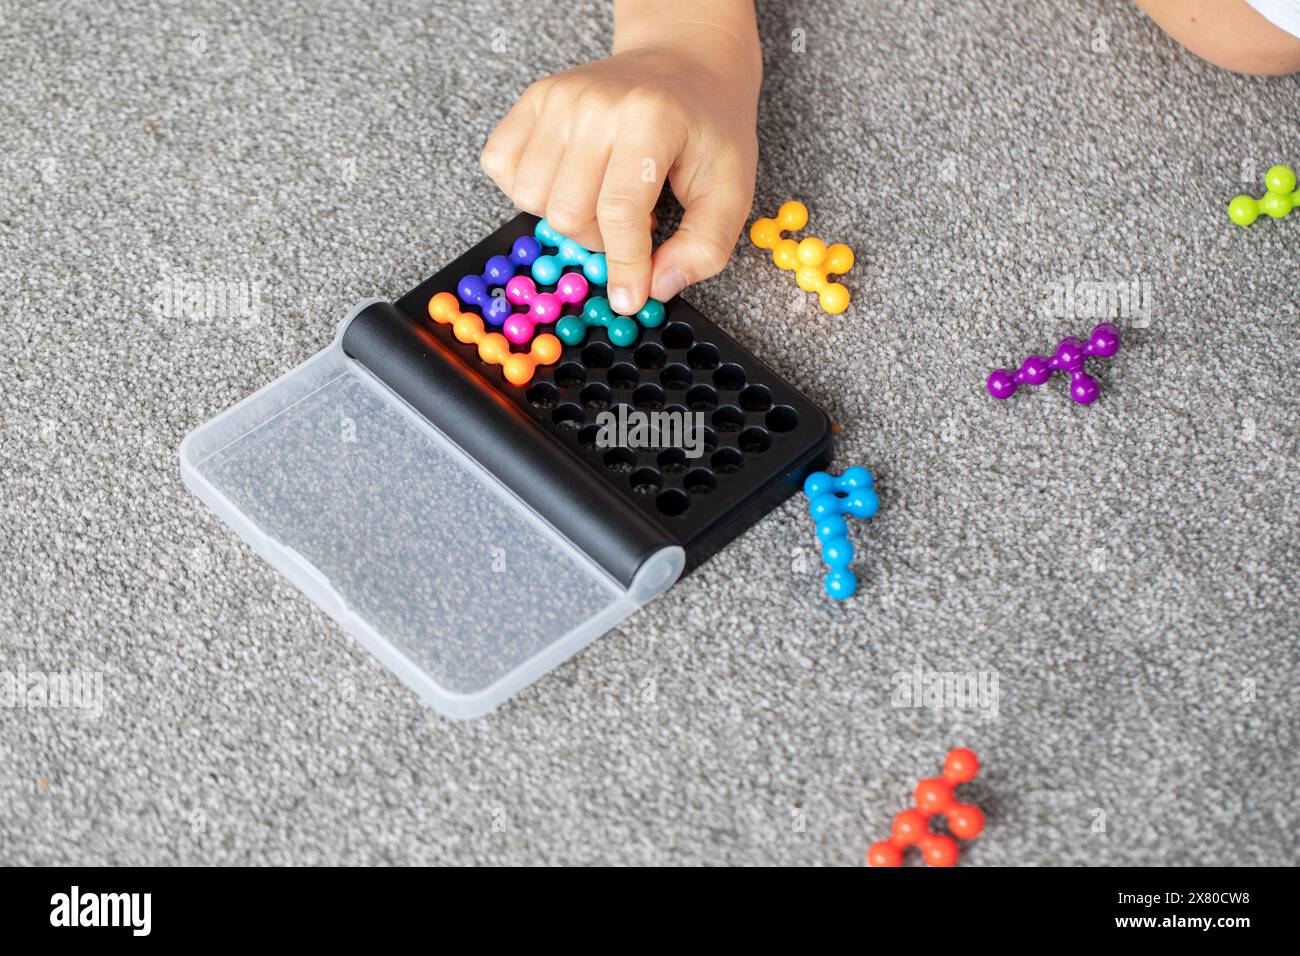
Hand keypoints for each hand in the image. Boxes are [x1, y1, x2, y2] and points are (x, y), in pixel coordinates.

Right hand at [480, 5, 761, 313]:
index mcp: (651, 118)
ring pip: (531, 196)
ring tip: (604, 198)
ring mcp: (558, 97)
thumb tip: (655, 287)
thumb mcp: (731, 189)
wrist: (685, 61)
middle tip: (631, 222)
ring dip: (566, 217)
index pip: (618, 212)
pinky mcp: (534, 98)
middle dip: (599, 239)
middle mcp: (596, 103)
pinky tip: (569, 182)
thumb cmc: (708, 127)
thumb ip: (704, 247)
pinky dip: (529, 188)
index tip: (630, 298)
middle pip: (566, 213)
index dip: (623, 267)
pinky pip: (501, 164)